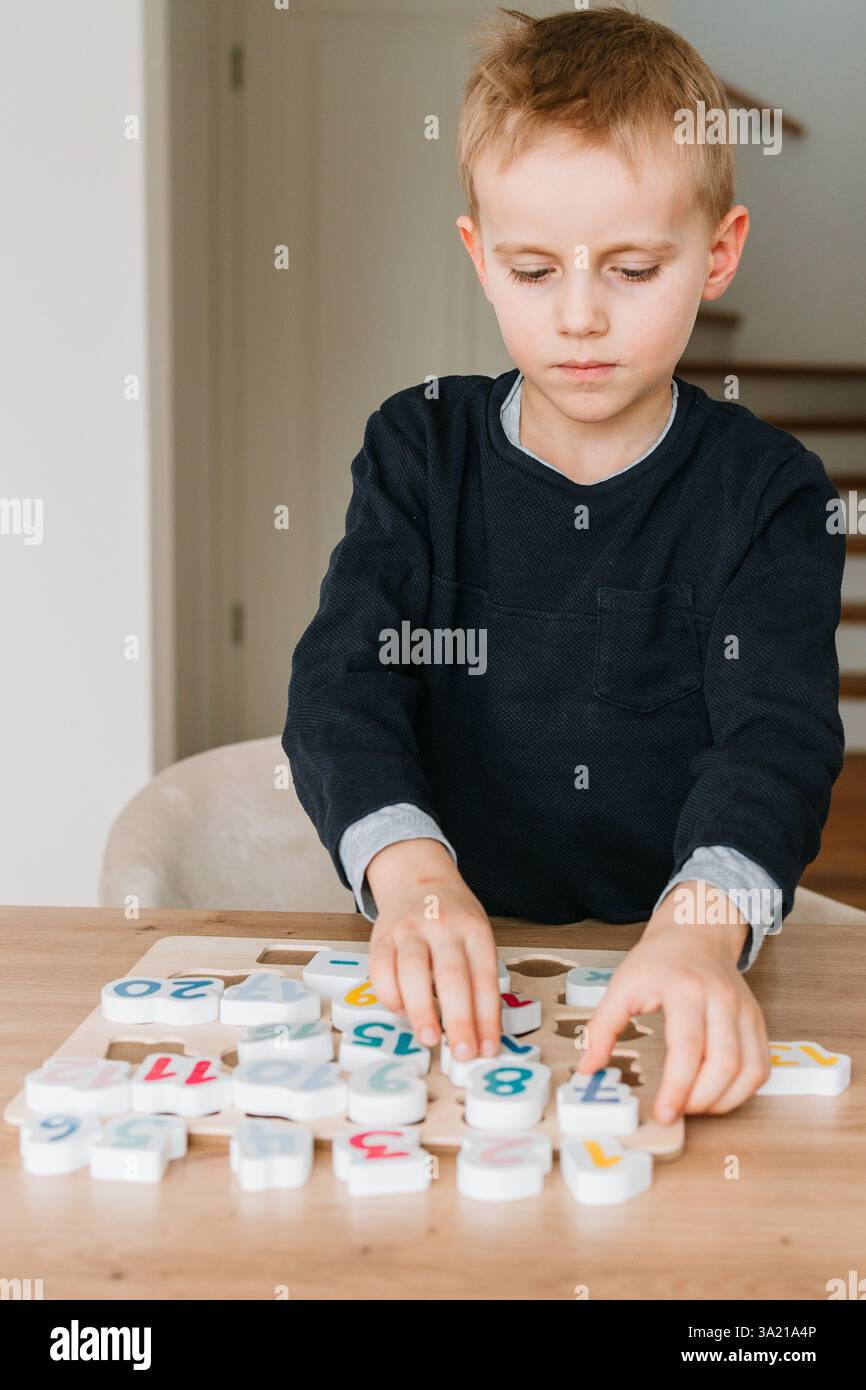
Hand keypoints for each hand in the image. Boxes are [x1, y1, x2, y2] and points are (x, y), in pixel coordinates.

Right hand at [365, 838, 500, 1063]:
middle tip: (461, 1053)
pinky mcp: (381, 935)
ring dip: (421, 1009)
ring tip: (428, 1039)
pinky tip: (400, 1012)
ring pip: (413, 970)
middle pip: (452, 975)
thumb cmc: (453, 918)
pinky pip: (380, 968)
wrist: (418, 878)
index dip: (487, 1017)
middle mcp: (443, 927)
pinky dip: (389, 994)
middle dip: (458, 1019)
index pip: (485, 978)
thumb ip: (476, 977)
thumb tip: (478, 1034)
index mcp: (474, 930)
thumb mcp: (476, 936)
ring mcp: (410, 929)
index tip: (488, 1049)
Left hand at [576, 881, 770, 1120]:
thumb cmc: (659, 960)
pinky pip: (761, 1066)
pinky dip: (743, 1090)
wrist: (695, 933)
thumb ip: (602, 1027)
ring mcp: (745, 1011)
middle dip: (700, 1099)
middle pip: (724, 1063)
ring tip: (694, 1105)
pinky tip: (718, 1095)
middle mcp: (722, 999)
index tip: (664, 1112)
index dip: (678, 1087)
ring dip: (723, 1100)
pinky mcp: (757, 1021)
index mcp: (686, 989)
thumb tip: (588, 1068)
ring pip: (749, 1069)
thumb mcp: (621, 984)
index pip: (688, 1047)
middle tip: (675, 1111)